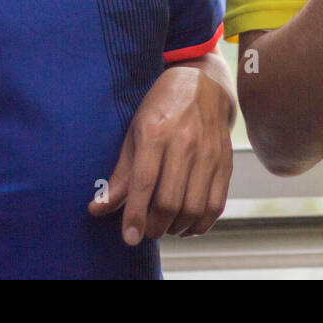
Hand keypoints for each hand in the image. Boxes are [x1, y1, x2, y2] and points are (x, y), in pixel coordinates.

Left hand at [87, 62, 232, 243]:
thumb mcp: (135, 133)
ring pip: (194, 207)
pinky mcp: (226, 161)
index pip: (144, 182)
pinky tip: (187, 224)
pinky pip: (216, 203)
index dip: (135, 215)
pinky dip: (201, 223)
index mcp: (156, 132)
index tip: (129, 238)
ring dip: (177, 227)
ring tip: (165, 227)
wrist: (203, 84)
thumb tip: (97, 209)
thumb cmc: (161, 109)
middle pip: (170, 201)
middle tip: (146, 230)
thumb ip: (120, 174)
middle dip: (155, 226)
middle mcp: (184, 142)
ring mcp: (209, 152)